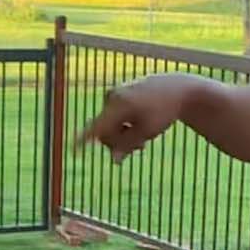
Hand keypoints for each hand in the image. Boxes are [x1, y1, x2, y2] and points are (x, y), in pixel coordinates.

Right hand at [75, 74, 200, 161]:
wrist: (176, 89)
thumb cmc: (164, 112)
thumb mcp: (148, 132)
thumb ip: (129, 145)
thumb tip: (114, 160)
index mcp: (119, 106)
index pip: (98, 126)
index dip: (84, 140)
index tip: (73, 150)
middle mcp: (111, 97)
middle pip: (104, 130)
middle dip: (118, 142)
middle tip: (140, 148)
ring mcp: (113, 94)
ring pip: (108, 124)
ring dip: (122, 134)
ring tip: (143, 138)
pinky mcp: (116, 93)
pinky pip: (112, 115)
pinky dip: (123, 124)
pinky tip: (138, 126)